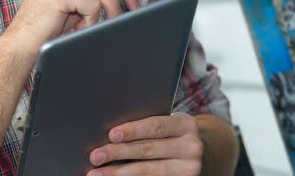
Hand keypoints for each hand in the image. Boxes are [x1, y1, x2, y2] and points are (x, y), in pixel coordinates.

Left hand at [87, 113, 202, 175]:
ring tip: (97, 174)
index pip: (156, 126)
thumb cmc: (171, 134)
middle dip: (119, 153)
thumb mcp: (168, 123)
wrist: (198, 153)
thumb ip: (148, 125)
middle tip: (96, 156)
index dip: (133, 130)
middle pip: (148, 150)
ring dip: (118, 173)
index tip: (111, 135)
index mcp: (186, 124)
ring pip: (148, 171)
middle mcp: (191, 147)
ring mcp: (189, 169)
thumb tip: (111, 133)